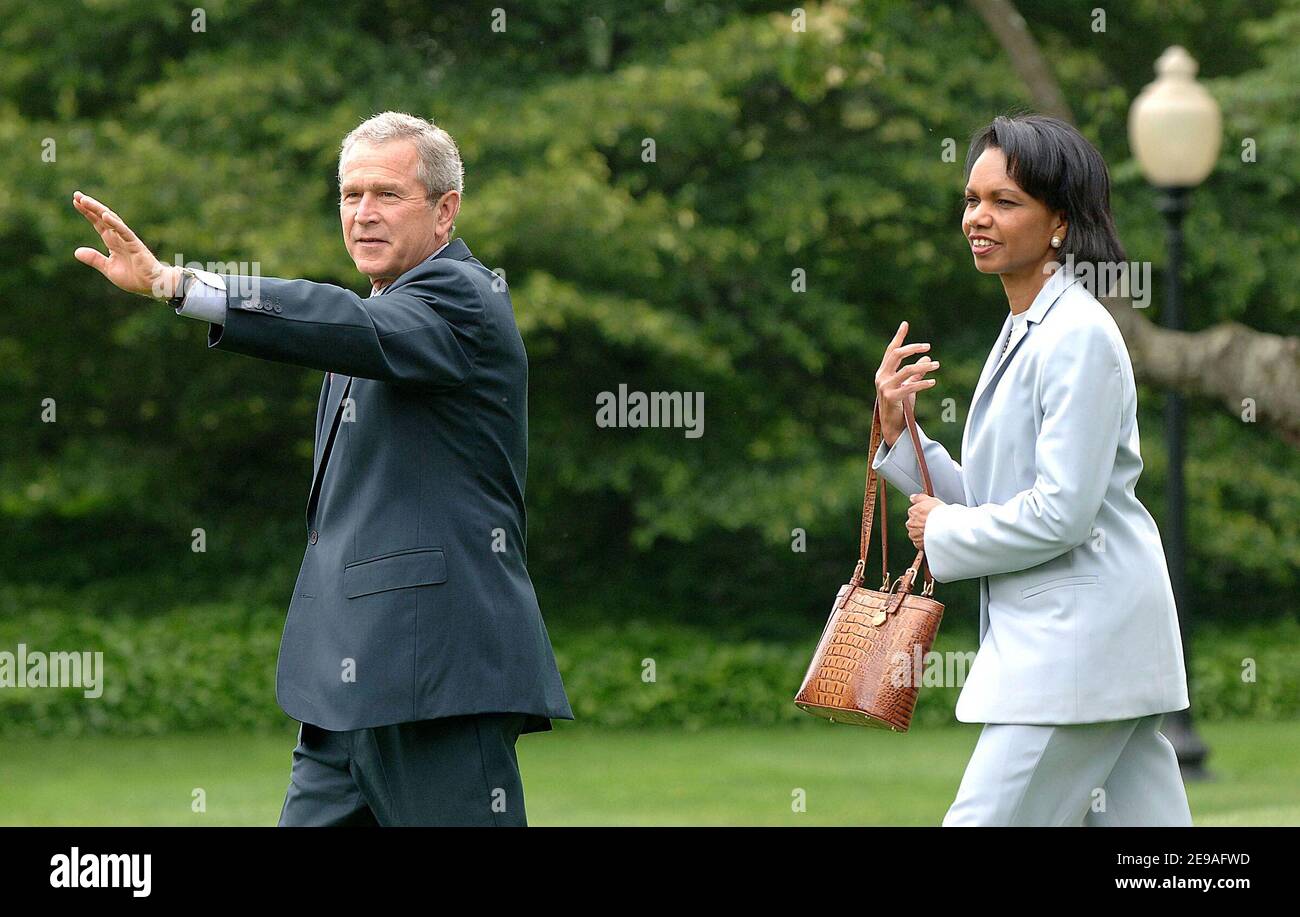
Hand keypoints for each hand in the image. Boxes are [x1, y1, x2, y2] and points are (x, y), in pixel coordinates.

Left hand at [72, 191, 177, 298]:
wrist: (152, 286)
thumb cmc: (134, 278)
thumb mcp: (108, 268)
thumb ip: (94, 259)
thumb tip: (76, 252)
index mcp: (113, 242)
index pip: (98, 223)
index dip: (88, 213)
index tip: (76, 202)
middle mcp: (119, 237)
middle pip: (103, 218)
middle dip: (90, 206)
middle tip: (77, 195)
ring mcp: (128, 240)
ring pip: (112, 221)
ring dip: (99, 210)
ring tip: (85, 201)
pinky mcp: (136, 245)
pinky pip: (124, 232)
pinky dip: (115, 223)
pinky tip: (105, 215)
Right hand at [874, 320, 938, 445]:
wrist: (892, 425)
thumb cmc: (900, 405)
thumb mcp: (909, 385)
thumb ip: (916, 372)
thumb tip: (927, 358)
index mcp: (883, 372)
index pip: (891, 350)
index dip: (898, 337)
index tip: (905, 324)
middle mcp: (881, 377)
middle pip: (896, 355)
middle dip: (912, 348)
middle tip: (928, 346)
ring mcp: (885, 387)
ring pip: (905, 370)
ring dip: (923, 366)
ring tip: (937, 365)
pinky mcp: (892, 398)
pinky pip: (909, 386)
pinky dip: (922, 383)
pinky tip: (933, 381)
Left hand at [906, 493, 943, 549]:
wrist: (946, 528)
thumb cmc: (940, 514)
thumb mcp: (930, 499)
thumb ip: (919, 498)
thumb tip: (912, 497)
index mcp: (912, 512)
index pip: (914, 512)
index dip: (923, 514)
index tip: (929, 515)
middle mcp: (910, 524)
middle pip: (914, 523)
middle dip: (921, 524)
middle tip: (933, 524)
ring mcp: (914, 535)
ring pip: (916, 534)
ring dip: (922, 533)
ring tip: (934, 532)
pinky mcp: (918, 544)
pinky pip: (920, 543)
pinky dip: (924, 542)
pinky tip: (933, 538)